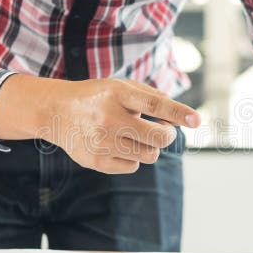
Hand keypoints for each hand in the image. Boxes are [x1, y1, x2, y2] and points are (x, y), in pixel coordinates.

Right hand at [0, 74, 200, 173]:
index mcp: (116, 93)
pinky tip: (120, 145)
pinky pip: (133, 166)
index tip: (197, 120)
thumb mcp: (121, 87)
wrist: (55, 112)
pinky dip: (133, 157)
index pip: (155, 105)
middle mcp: (108, 117)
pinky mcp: (95, 160)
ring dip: (151, 147)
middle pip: (157, 137)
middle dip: (168, 135)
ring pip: (149, 155)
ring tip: (138, 136)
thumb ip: (152, 97)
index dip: (179, 113)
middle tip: (164, 130)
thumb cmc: (98, 97)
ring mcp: (100, 141)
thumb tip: (181, 115)